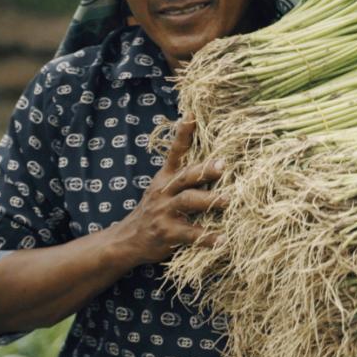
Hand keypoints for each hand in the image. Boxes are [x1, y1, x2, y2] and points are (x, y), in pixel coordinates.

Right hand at [110, 118, 225, 267]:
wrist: (127, 240)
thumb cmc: (155, 210)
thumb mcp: (163, 188)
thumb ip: (184, 176)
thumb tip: (217, 160)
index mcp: (165, 178)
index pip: (174, 152)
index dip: (182, 134)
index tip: (191, 115)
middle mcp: (164, 191)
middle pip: (185, 176)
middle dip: (204, 169)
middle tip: (224, 164)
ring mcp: (164, 212)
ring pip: (188, 201)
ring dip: (209, 200)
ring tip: (228, 201)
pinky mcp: (167, 233)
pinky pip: (190, 234)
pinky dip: (207, 237)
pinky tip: (222, 240)